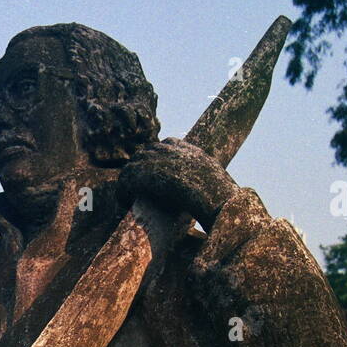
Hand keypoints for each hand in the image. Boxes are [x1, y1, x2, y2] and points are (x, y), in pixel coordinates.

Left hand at [116, 138, 236, 229]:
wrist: (220, 202)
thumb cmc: (223, 200)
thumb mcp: (217, 182)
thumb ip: (208, 180)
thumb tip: (213, 192)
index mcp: (190, 150)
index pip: (167, 144)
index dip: (157, 157)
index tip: (153, 172)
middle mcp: (174, 152)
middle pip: (146, 152)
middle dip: (139, 168)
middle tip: (135, 187)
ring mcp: (161, 161)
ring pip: (134, 165)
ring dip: (128, 180)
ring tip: (126, 196)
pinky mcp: (150, 174)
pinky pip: (127, 179)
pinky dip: (122, 191)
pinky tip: (124, 202)